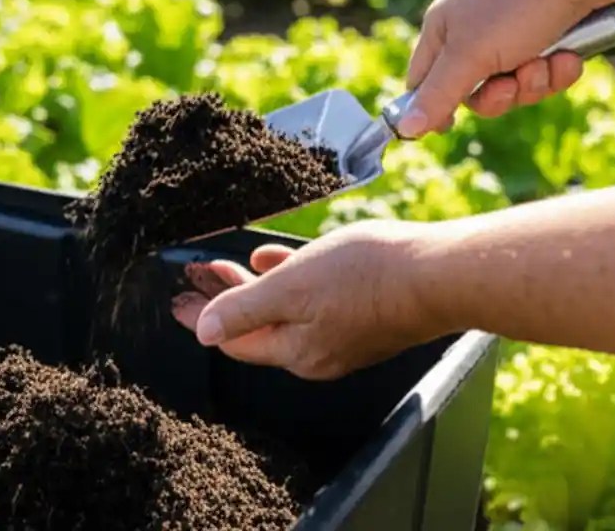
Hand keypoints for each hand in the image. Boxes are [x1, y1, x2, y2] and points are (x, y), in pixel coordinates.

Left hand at [170, 221, 453, 379]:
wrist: (439, 275)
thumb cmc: (369, 277)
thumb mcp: (293, 286)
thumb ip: (245, 308)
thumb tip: (206, 333)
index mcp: (296, 351)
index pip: (233, 339)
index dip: (201, 316)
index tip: (175, 300)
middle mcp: (318, 353)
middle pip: (256, 327)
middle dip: (223, 299)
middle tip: (195, 276)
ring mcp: (343, 337)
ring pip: (284, 313)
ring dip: (254, 288)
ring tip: (230, 264)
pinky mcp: (365, 318)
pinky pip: (312, 304)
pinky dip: (289, 283)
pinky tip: (281, 260)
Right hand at [396, 0, 601, 137]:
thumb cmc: (521, 6)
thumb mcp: (472, 56)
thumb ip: (438, 95)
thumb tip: (405, 129)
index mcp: (443, 28)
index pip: (421, 81)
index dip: (431, 107)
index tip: (447, 128)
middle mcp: (472, 31)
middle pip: (472, 93)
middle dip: (499, 95)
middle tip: (511, 84)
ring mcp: (511, 34)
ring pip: (512, 87)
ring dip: (533, 83)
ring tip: (547, 60)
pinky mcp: (546, 36)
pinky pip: (542, 74)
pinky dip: (556, 71)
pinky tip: (568, 56)